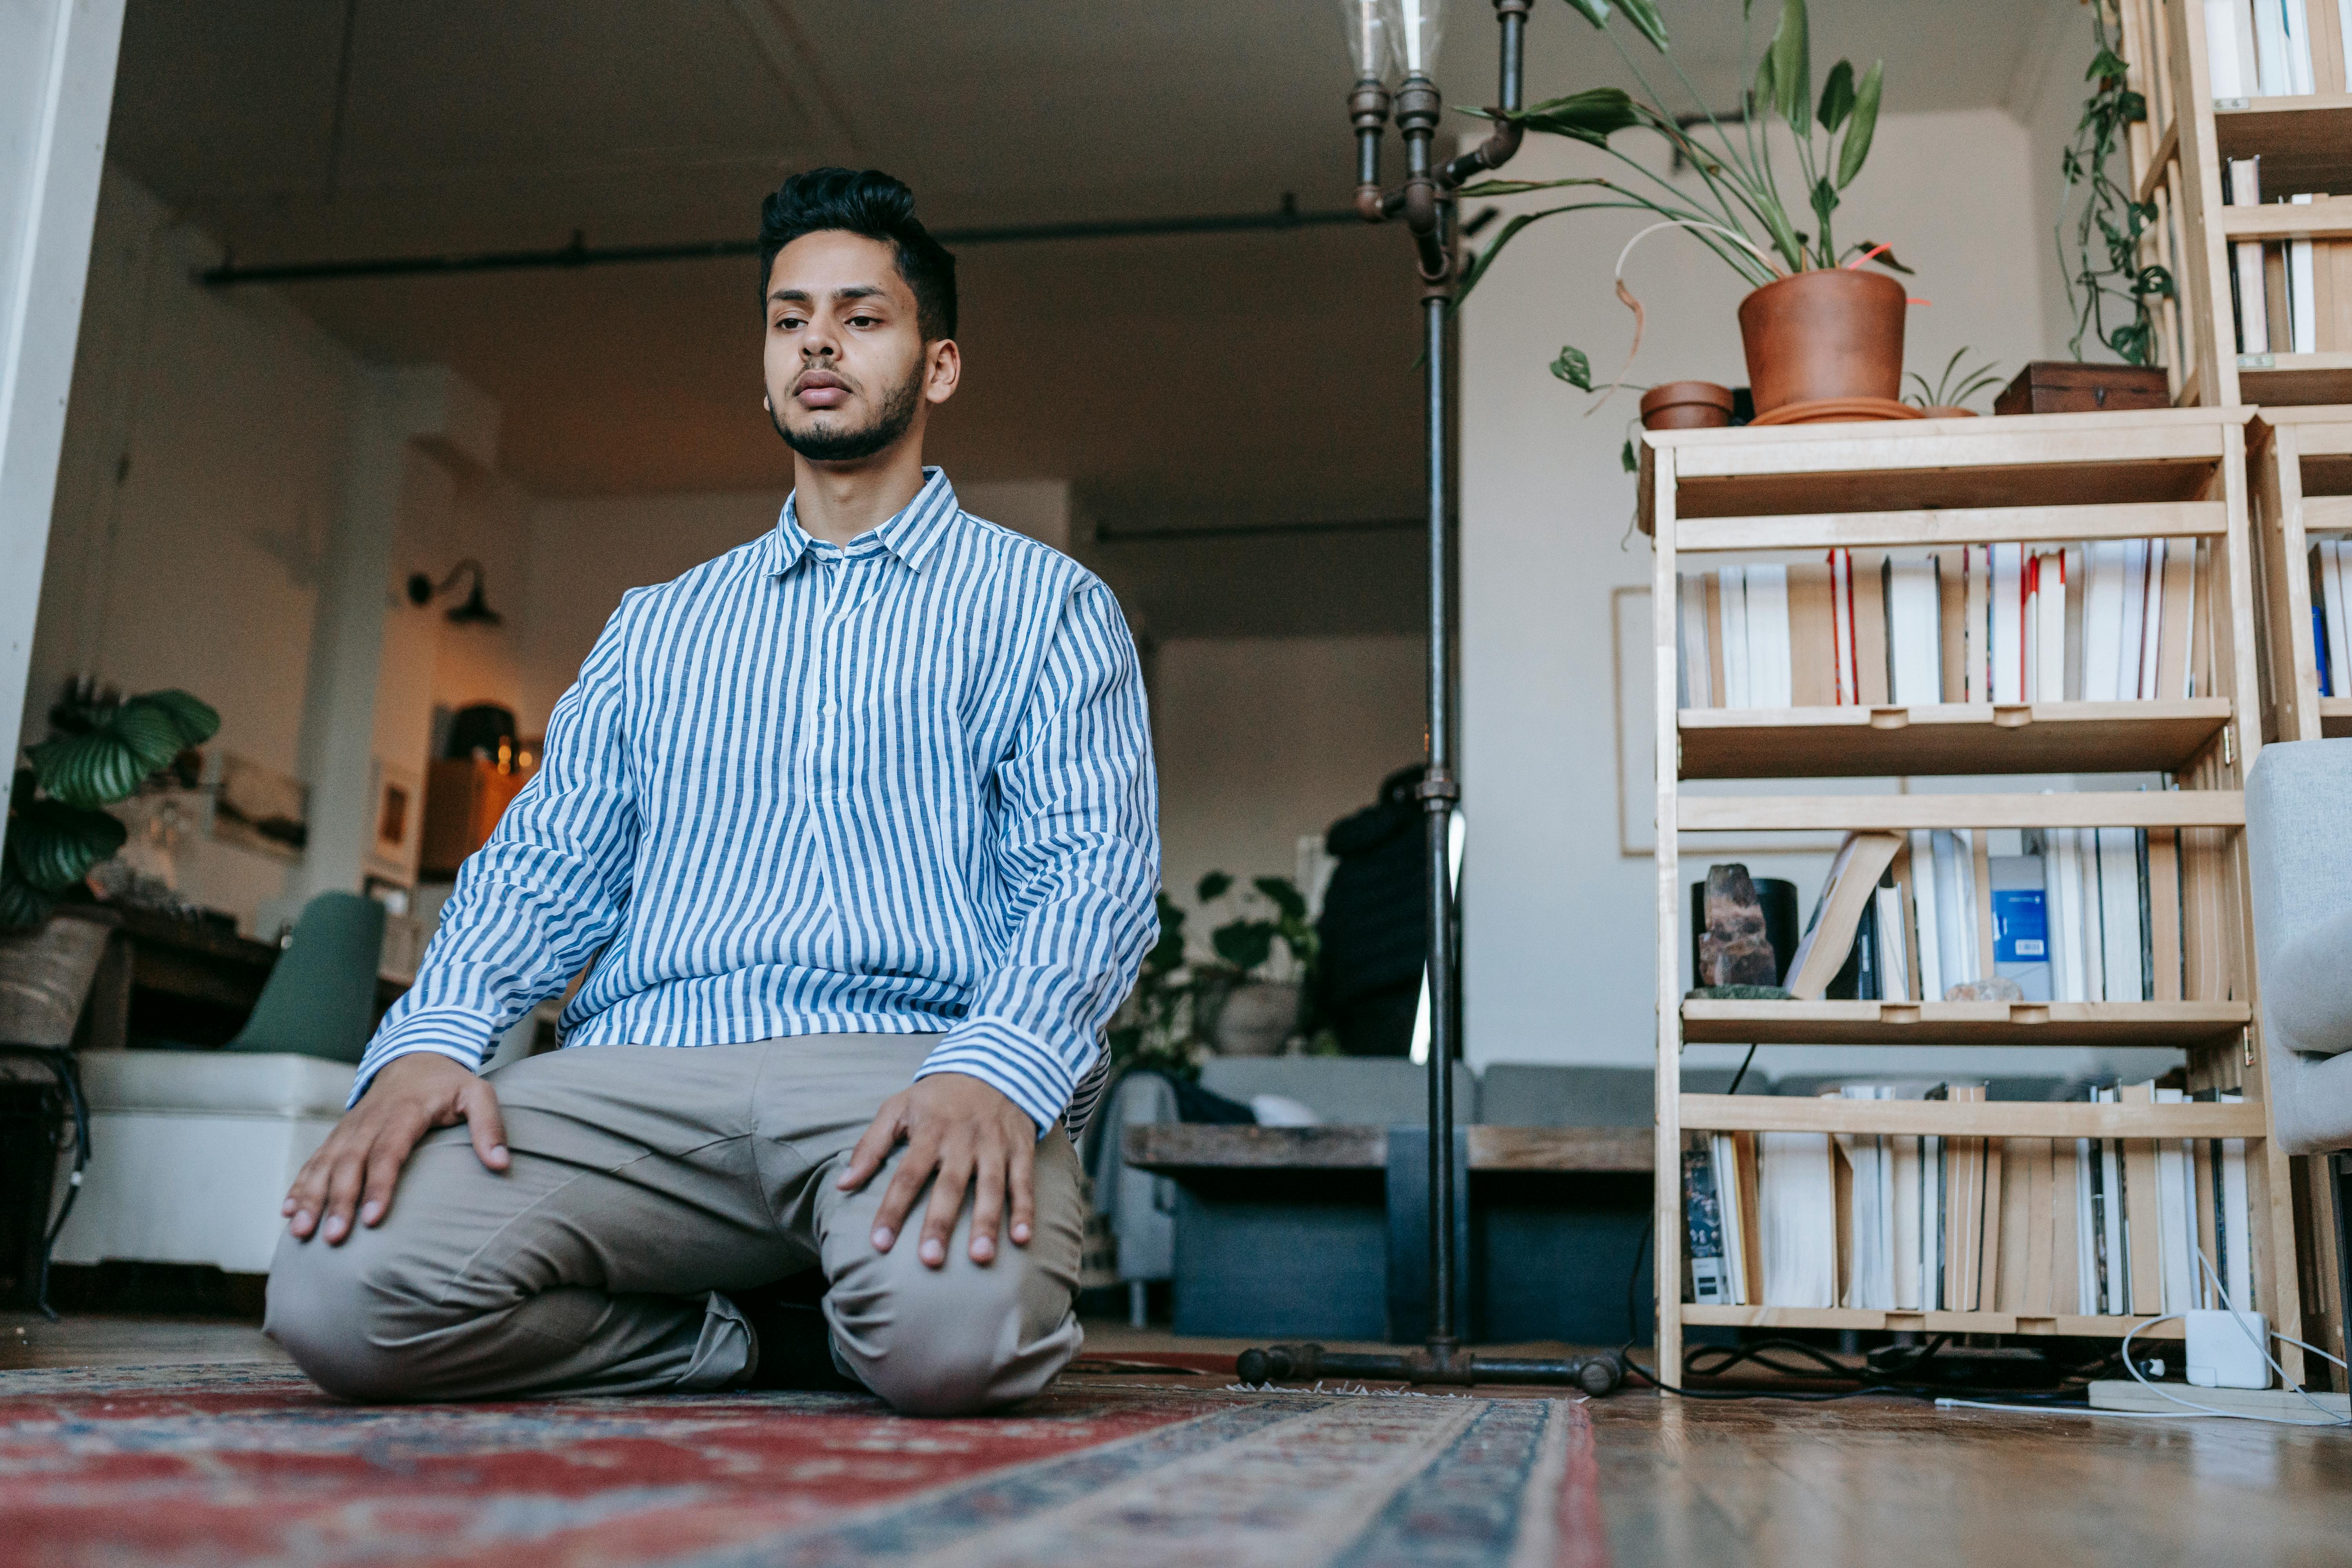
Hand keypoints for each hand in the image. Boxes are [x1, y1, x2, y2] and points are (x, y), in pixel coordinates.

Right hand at [282, 1053, 507, 1244]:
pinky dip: (300, 1185)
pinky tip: (288, 1211)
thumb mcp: (478, 1094)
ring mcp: (350, 1128)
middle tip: (333, 1238)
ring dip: (311, 1198)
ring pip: (325, 1164)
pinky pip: (315, 1160)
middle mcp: (370, 1121)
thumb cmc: (449, 1082)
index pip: (388, 1152)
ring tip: (302, 1231)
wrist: (415, 1055)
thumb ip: (490, 1126)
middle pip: (350, 1163)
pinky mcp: (339, 1135)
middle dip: (338, 1201)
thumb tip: (501, 1163)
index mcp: (404, 1112)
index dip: (379, 1186)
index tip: (372, 1219)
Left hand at [837, 1073, 1035, 1268]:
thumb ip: (870, 1147)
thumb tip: (842, 1185)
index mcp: (929, 1132)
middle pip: (949, 1186)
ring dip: (985, 1222)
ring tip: (979, 1257)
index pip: (906, 1175)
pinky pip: (1023, 1181)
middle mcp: (962, 1140)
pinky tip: (1022, 1238)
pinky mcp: (1020, 1148)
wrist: (993, 1065)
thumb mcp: (898, 1108)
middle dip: (939, 1224)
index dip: (892, 1209)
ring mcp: (994, 1145)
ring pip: (990, 1187)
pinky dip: (1025, 1209)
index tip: (879, 1243)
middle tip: (929, 1260)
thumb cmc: (938, 1096)